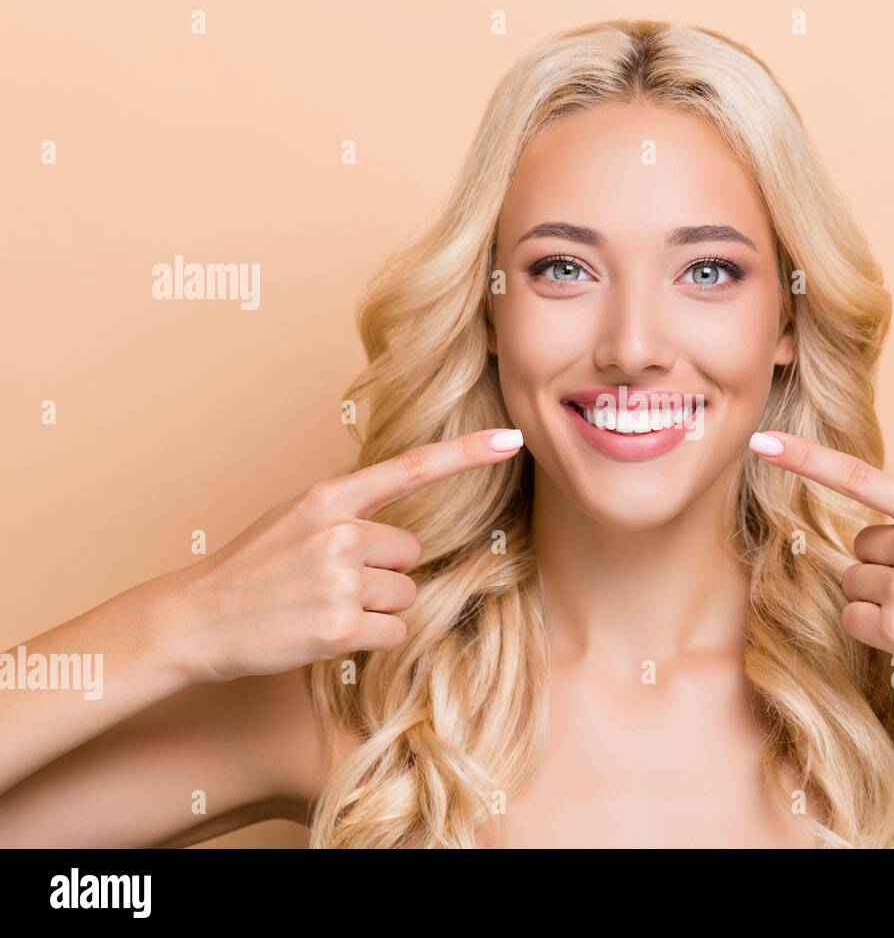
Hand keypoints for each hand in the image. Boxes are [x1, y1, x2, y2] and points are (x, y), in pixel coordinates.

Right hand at [151, 428, 524, 683]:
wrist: (195, 618)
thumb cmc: (250, 572)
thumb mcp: (293, 521)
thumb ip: (346, 515)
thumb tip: (403, 533)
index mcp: (328, 498)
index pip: (411, 468)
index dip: (467, 453)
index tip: (512, 438)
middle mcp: (340, 532)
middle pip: (412, 554)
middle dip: (385, 574)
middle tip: (333, 585)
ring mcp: (341, 579)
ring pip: (405, 596)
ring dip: (375, 611)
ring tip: (322, 608)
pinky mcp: (340, 626)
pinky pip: (394, 633)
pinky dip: (370, 641)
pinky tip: (326, 634)